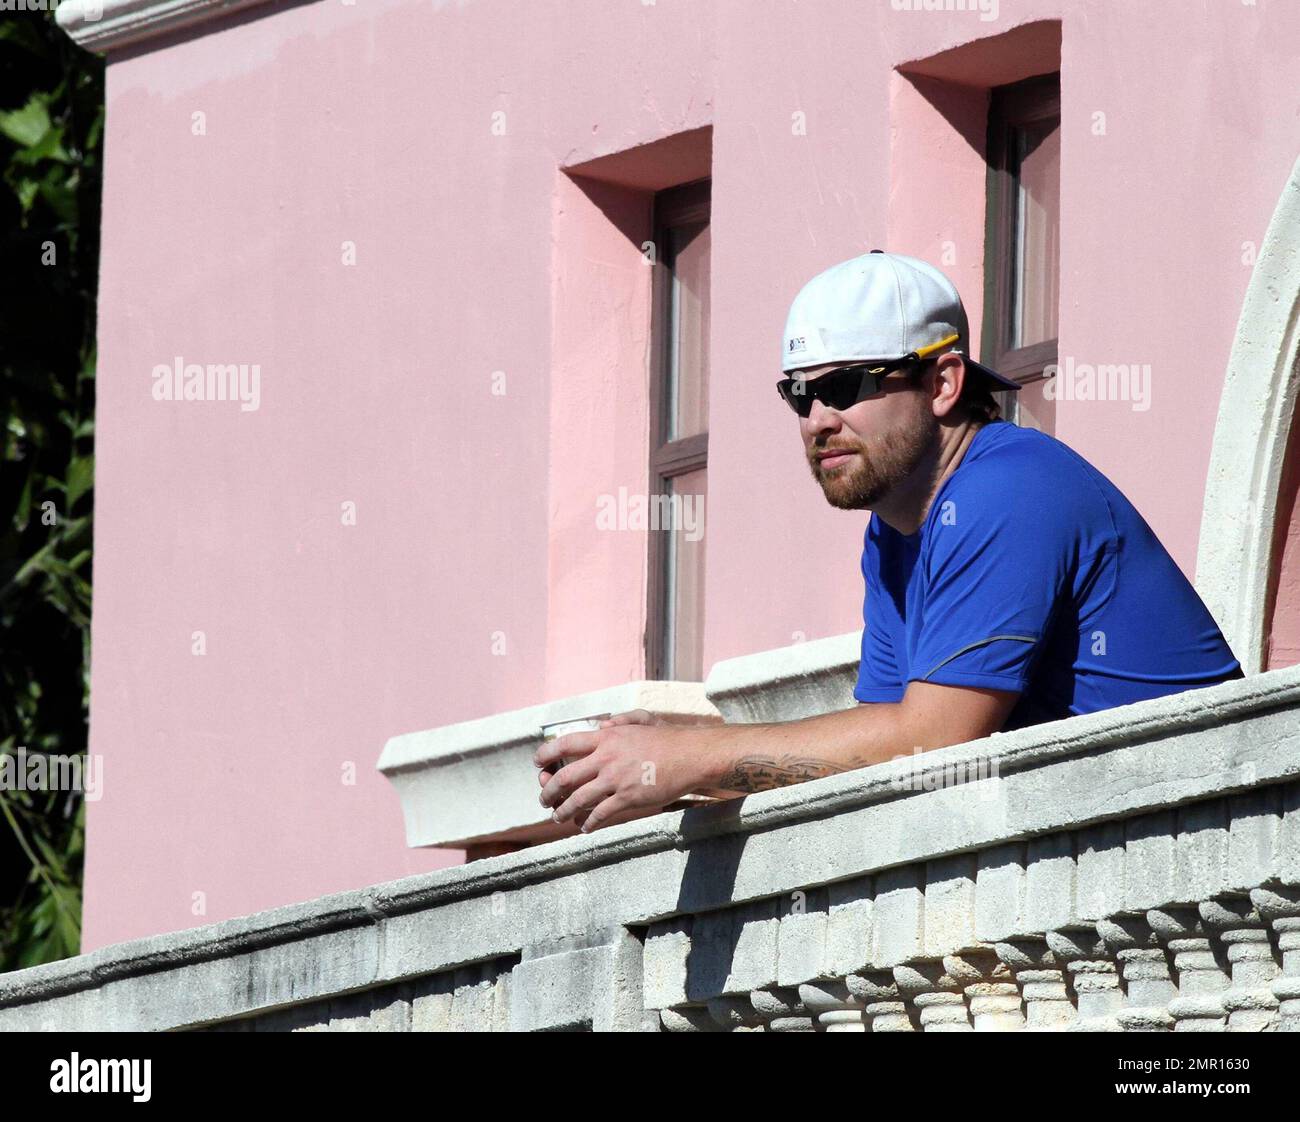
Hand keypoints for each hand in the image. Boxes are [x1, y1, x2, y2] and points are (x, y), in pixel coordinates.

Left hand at [534, 719, 710, 833]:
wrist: (691, 756)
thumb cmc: (667, 738)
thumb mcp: (642, 720)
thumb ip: (620, 720)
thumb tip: (602, 724)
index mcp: (606, 736)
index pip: (565, 743)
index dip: (545, 754)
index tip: (537, 763)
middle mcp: (606, 757)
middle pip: (565, 777)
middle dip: (548, 791)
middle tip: (543, 798)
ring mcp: (616, 779)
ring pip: (578, 800)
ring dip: (563, 811)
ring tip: (558, 817)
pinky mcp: (628, 798)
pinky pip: (600, 814)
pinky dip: (588, 822)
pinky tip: (584, 827)